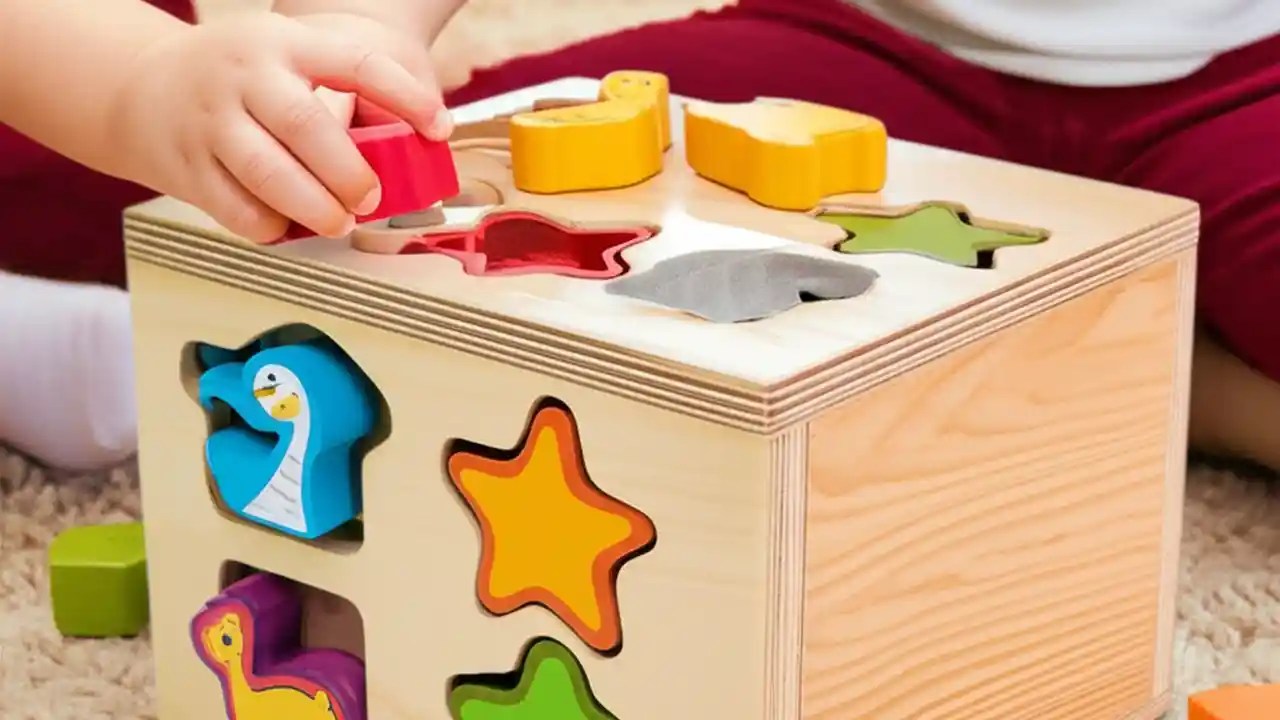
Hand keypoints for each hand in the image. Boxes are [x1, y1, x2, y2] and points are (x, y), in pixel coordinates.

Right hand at [110, 11, 450, 242]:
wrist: (141, 85)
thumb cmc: (242, 79)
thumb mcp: (287, 58)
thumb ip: (340, 93)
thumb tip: (413, 150)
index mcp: (284, 45)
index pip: (355, 62)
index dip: (405, 96)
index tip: (439, 128)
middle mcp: (245, 77)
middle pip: (305, 124)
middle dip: (348, 170)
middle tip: (371, 197)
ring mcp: (211, 121)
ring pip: (266, 172)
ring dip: (313, 206)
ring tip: (339, 222)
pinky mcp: (187, 166)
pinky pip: (233, 207)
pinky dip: (269, 226)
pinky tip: (288, 228)